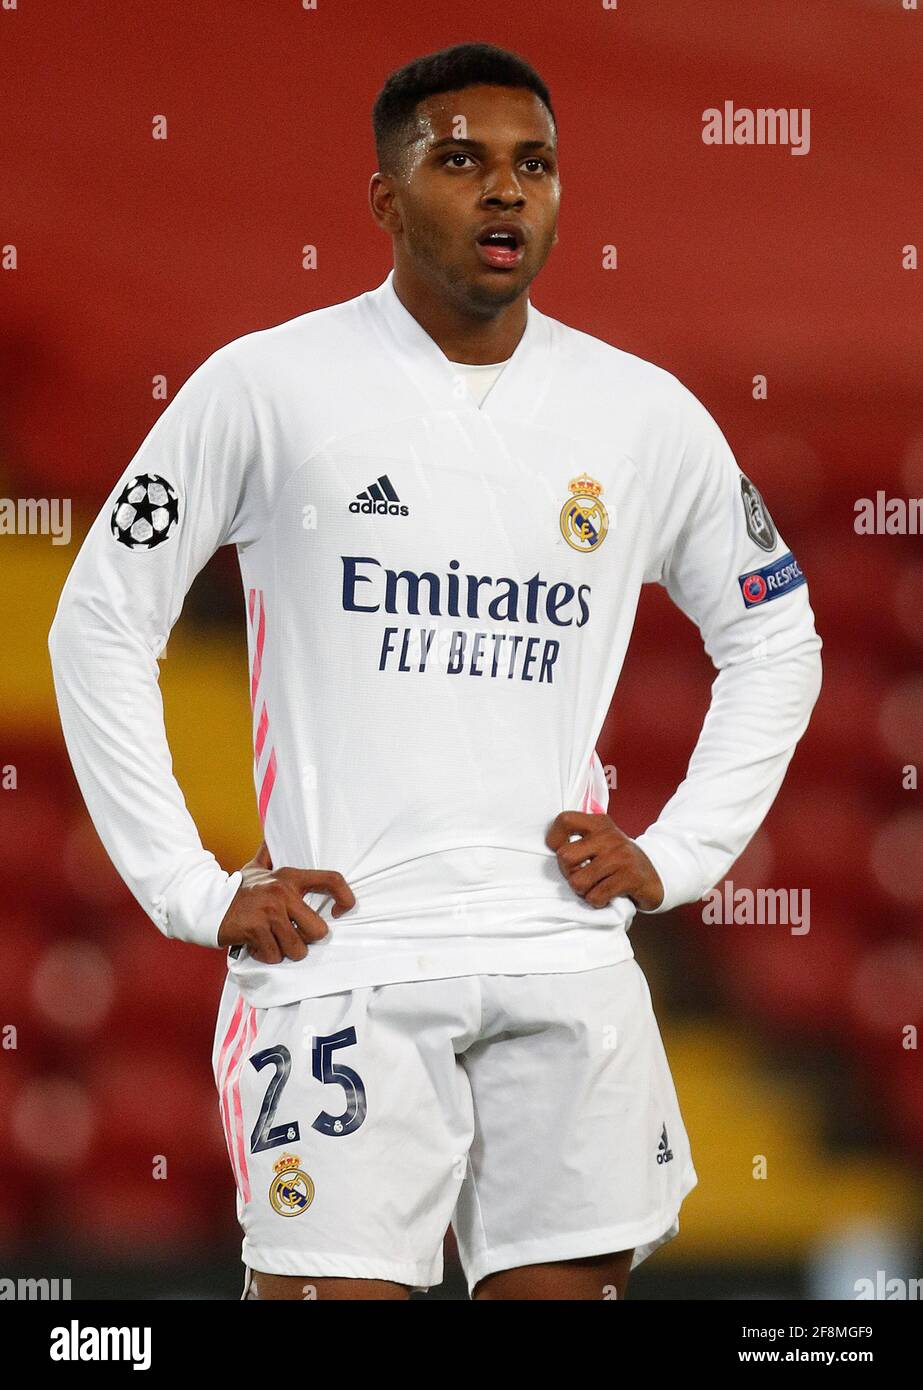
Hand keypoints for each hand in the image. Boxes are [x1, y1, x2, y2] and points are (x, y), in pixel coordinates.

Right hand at [218, 840, 355, 963]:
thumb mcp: (255, 868)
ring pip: (297, 949)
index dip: (346, 897)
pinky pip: (274, 956)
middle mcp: (283, 892)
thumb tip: (271, 836)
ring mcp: (269, 912)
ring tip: (272, 941)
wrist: (205, 903)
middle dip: (306, 940)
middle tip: (292, 937)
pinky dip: (266, 956)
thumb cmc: (237, 889)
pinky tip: (257, 945)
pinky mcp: (256, 929)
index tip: (340, 911)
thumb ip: (268, 854)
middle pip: (318, 931)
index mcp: (289, 877)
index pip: (332, 880)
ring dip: (285, 951)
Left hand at [545, 811, 663, 910]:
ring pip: (578, 881)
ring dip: (583, 891)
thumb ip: (580, 838)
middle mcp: (609, 836)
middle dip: (568, 873)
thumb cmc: (619, 860)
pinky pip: (596, 896)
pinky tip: (606, 896)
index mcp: (599, 823)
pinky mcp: (630, 877)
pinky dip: (597, 901)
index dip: (554, 839)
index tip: (560, 851)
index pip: (564, 820)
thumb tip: (552, 850)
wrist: (658, 873)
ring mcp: (620, 856)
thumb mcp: (602, 840)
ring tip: (594, 887)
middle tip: (581, 876)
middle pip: (565, 857)